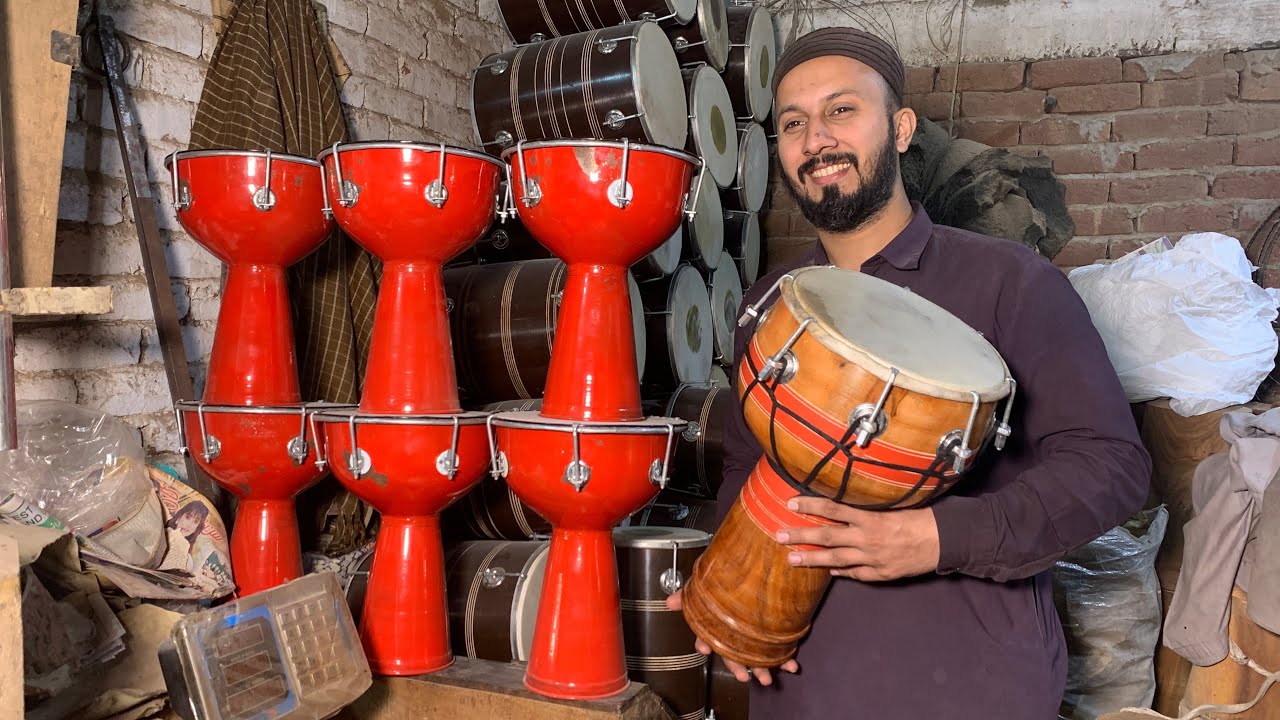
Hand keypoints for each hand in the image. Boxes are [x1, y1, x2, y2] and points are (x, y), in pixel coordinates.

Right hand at [665, 589, 798, 685]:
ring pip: (756, 656)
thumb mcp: (707, 584)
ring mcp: (753, 635)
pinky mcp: (771, 634)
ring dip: (762, 668)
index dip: (704, 643)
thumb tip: (670, 602)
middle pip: (733, 653)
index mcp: (718, 625)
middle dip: (738, 666)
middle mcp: (735, 633)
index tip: (703, 648)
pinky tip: (791, 664)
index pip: (707, 635)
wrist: (755, 568)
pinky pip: (779, 649)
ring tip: (767, 678)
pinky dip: (786, 658)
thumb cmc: (725, 582)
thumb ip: (689, 594)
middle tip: (743, 676)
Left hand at [778, 496, 940, 580]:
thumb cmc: (920, 517)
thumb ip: (868, 508)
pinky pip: (856, 574)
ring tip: (791, 559)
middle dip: (801, 536)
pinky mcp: (881, 573)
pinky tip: (828, 571)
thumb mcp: (892, 506)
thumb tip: (845, 504)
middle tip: (778, 535)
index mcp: (870, 518)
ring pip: (835, 560)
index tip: (790, 503)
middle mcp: (867, 539)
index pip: (833, 509)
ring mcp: (872, 559)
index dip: (810, 506)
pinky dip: (842, 572)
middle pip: (827, 537)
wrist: (944, 540)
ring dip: (812, 559)